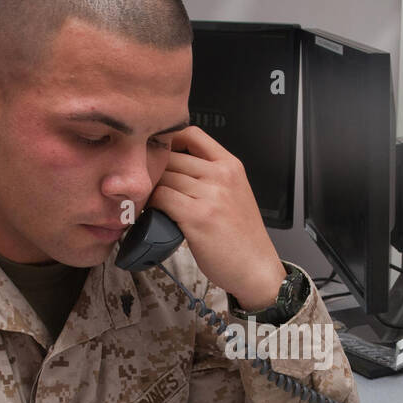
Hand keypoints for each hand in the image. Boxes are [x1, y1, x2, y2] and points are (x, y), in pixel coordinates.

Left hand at [149, 126, 286, 309]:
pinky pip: (161, 197)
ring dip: (150, 190)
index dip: (169, 141)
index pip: (191, 134)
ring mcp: (211, 195)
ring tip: (148, 202)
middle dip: (154, 171)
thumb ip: (210, 175)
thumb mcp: (234, 194)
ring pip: (163, 177)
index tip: (158, 156)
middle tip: (146, 187)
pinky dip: (151, 205)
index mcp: (231, 166)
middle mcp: (222, 175)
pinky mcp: (197, 216)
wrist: (256, 268)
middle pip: (171, 156)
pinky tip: (153, 214)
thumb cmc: (242, 237)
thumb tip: (172, 167)